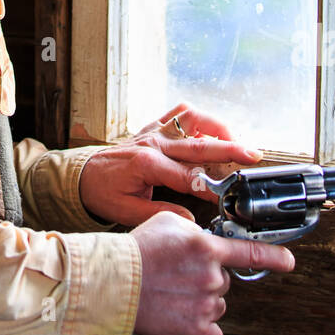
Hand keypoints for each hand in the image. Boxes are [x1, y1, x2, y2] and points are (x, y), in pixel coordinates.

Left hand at [79, 101, 263, 226]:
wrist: (83, 175)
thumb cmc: (104, 193)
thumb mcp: (127, 211)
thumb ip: (160, 214)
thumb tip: (191, 221)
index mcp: (147, 165)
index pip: (188, 175)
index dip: (211, 185)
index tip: (231, 192)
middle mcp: (153, 143)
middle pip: (198, 144)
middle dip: (228, 148)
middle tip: (252, 155)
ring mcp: (154, 131)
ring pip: (192, 119)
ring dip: (217, 127)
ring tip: (236, 140)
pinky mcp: (154, 126)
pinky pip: (180, 113)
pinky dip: (200, 118)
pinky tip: (213, 131)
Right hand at [132, 212, 294, 334]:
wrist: (114, 282)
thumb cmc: (136, 251)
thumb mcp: (166, 222)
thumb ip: (193, 229)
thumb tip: (203, 237)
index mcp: (207, 247)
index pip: (251, 252)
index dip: (275, 257)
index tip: (289, 261)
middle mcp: (211, 276)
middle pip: (224, 279)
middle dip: (206, 277)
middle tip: (179, 275)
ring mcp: (206, 304)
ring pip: (216, 303)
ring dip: (201, 300)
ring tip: (173, 293)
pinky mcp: (196, 329)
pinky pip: (211, 331)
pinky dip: (200, 326)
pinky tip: (180, 314)